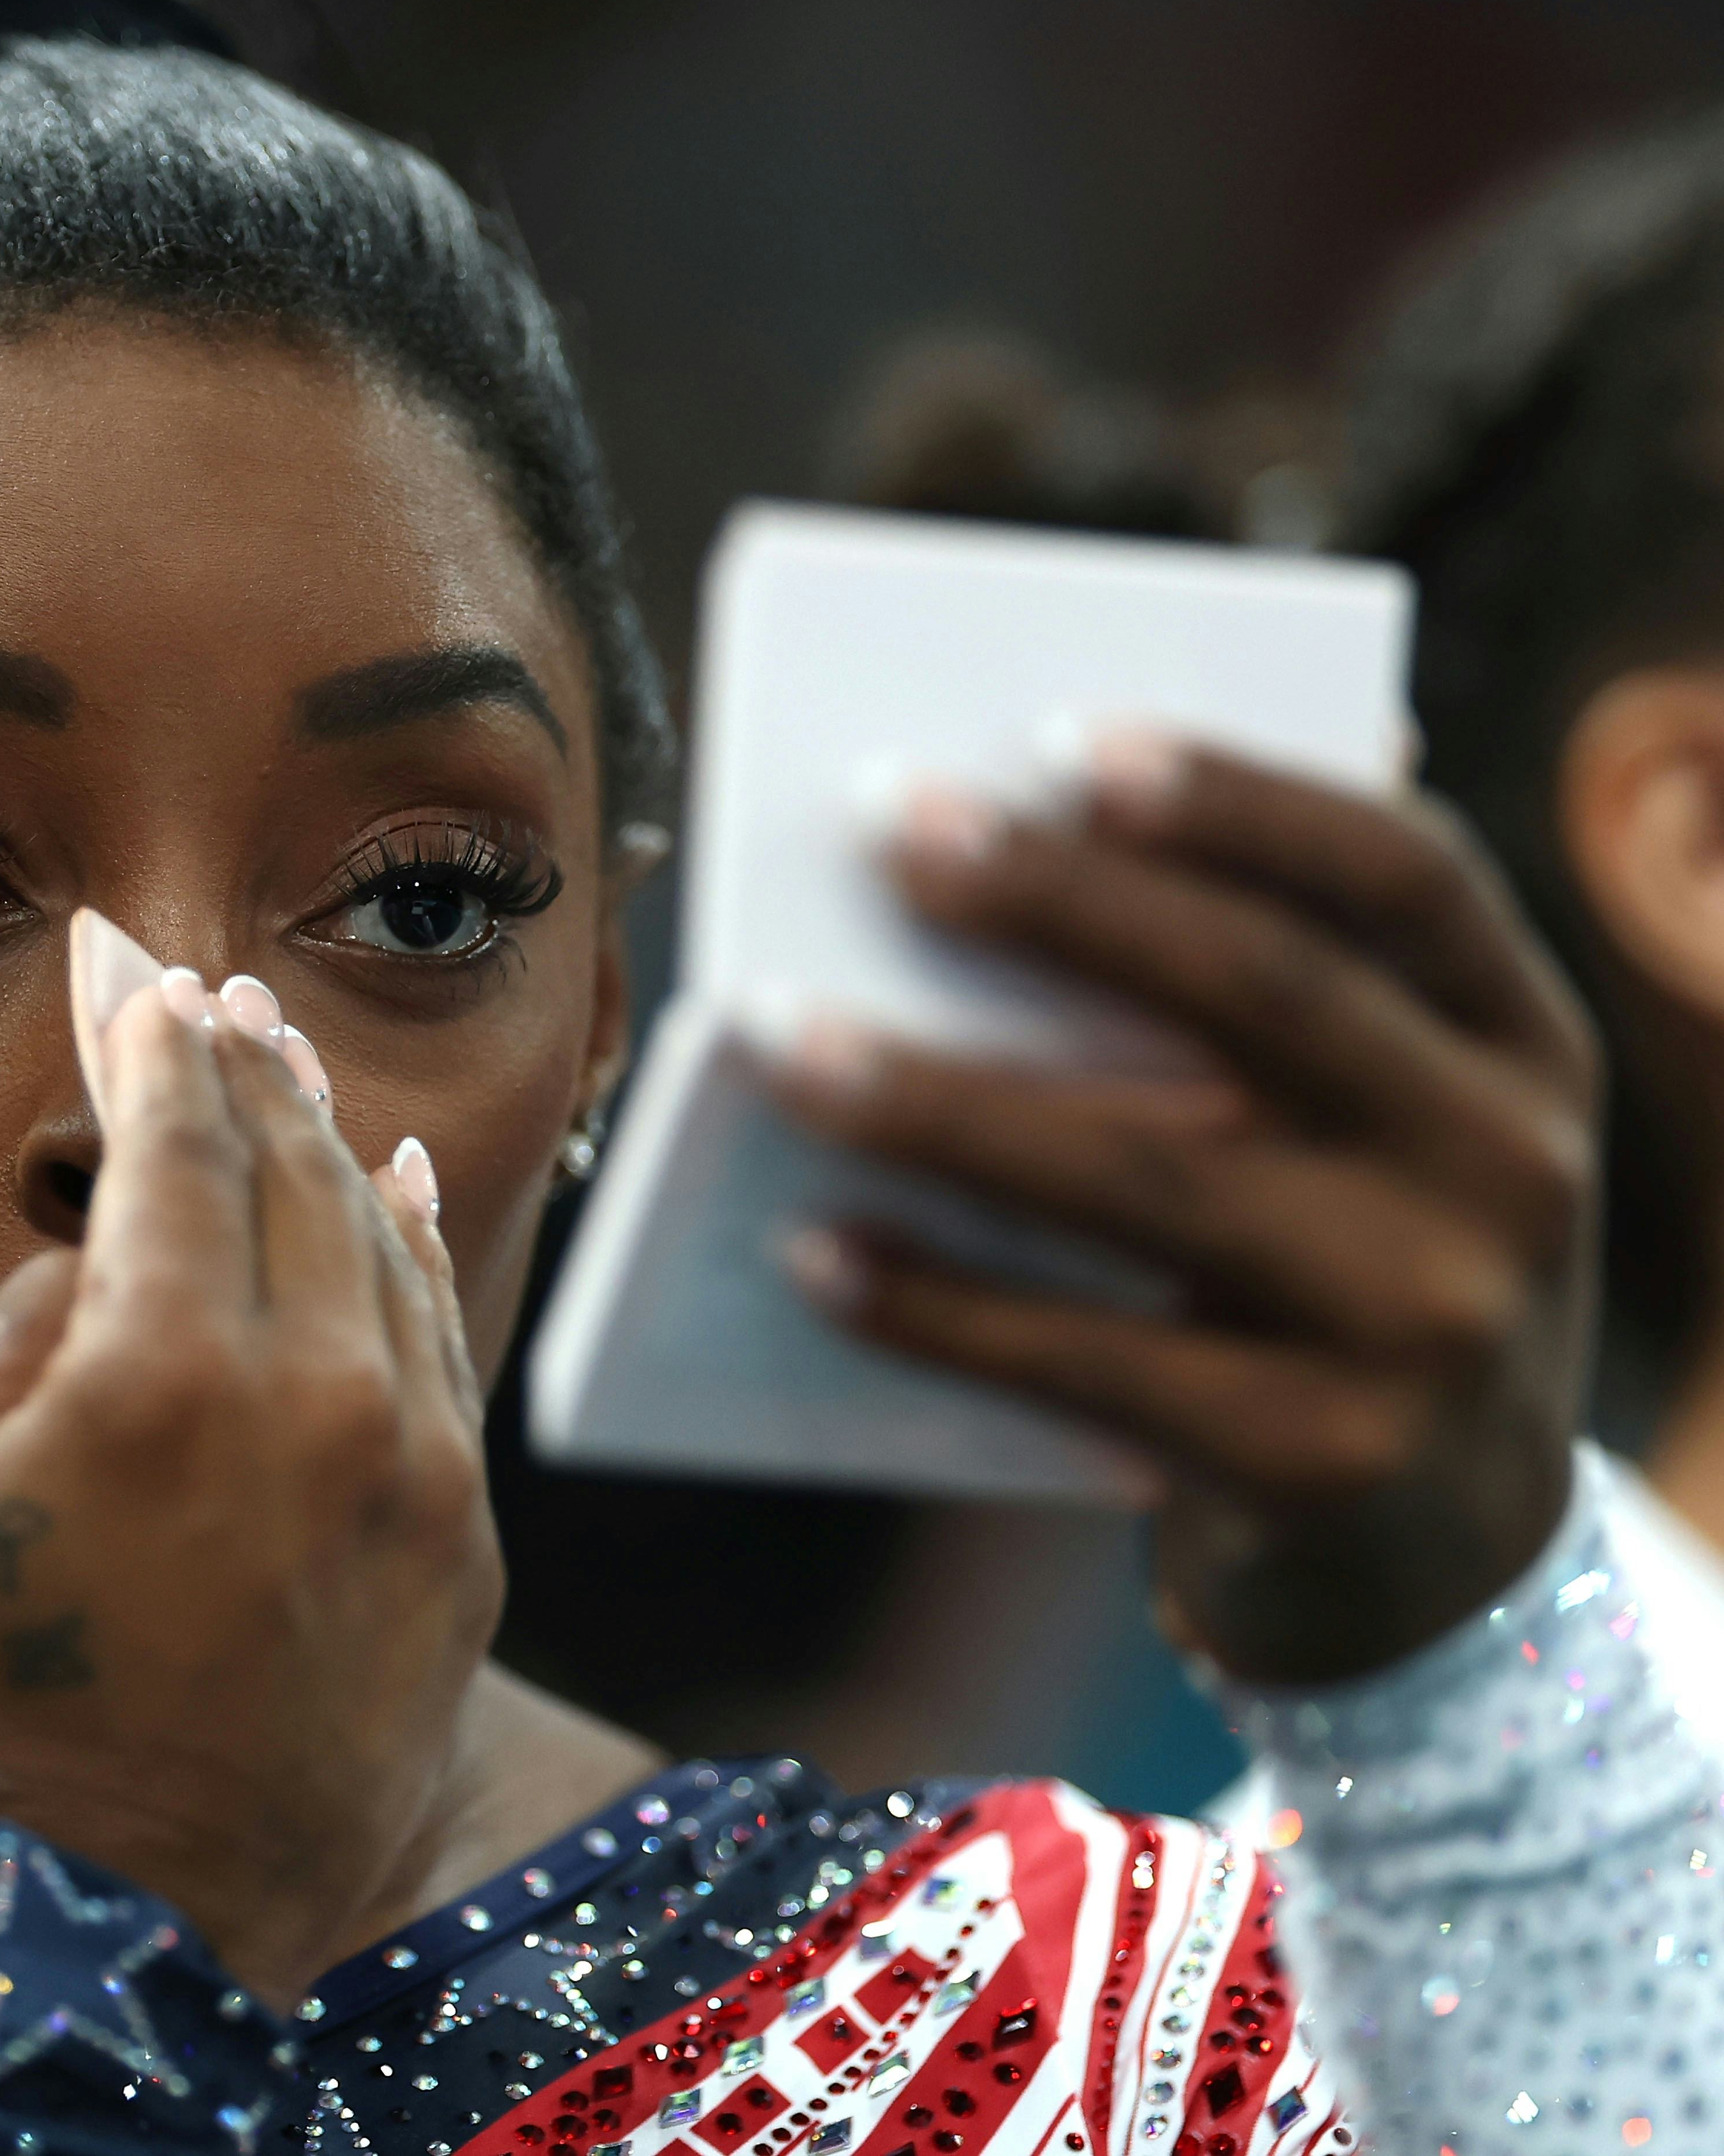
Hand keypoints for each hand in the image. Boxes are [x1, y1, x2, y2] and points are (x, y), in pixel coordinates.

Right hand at [0, 986, 497, 2004]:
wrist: (132, 1913)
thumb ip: (12, 1328)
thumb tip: (101, 1246)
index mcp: (156, 1365)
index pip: (171, 1137)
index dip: (145, 1032)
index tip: (129, 963)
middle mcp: (311, 1390)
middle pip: (287, 1166)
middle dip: (241, 1060)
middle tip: (211, 990)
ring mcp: (409, 1462)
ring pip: (379, 1239)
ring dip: (326, 1134)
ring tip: (287, 1059)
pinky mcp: (463, 1533)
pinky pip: (444, 1343)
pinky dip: (414, 1246)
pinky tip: (391, 1178)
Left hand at [765, 735, 1597, 1685]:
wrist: (1450, 1566)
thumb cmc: (1350, 1270)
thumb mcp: (1379, 1121)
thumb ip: (1281, 984)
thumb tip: (1054, 814)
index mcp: (1521, 1040)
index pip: (1401, 872)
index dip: (1239, 795)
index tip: (1065, 738)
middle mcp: (1510, 1167)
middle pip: (1266, 996)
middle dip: (1063, 905)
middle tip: (890, 835)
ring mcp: (1431, 1327)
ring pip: (1153, 1180)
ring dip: (944, 1102)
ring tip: (783, 1039)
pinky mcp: (1322, 1466)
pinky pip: (1087, 1365)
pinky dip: (935, 1305)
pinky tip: (811, 1246)